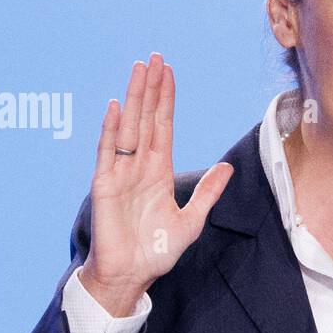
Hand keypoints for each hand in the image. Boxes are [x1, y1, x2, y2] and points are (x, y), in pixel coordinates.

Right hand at [79, 53, 233, 316]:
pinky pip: (109, 153)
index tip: (169, 74)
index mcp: (159, 172)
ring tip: (140, 70)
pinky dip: (112, 130)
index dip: (166, 100)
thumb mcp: (191, 221)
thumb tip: (227, 168)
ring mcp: (121, 173)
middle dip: (152, 89)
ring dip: (135, 99)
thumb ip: (207, 193)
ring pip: (129, 127)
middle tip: (156, 57)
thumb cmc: (156, 251)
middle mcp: (139, 167)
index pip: (163, 127)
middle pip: (147, 119)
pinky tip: (117, 107)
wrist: (131, 275)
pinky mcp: (105, 186)